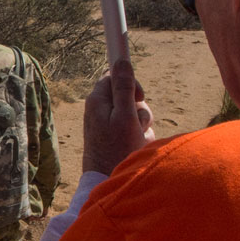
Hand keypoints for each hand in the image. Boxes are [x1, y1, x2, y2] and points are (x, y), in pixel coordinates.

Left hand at [83, 58, 154, 175]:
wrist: (108, 180)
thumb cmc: (115, 149)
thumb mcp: (124, 115)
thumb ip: (124, 88)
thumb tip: (121, 60)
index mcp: (97, 100)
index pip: (114, 77)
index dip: (130, 83)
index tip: (139, 95)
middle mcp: (101, 110)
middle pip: (129, 96)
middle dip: (139, 109)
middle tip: (136, 124)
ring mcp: (109, 124)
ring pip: (135, 114)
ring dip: (142, 125)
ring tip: (135, 140)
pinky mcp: (116, 137)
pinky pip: (135, 129)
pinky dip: (140, 137)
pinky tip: (135, 148)